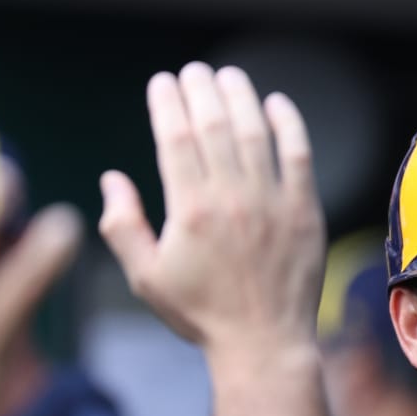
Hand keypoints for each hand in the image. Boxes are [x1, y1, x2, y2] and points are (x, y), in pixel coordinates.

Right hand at [99, 63, 326, 356]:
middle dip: (200, 89)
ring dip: (240, 96)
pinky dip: (288, 124)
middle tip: (193, 72)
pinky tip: (276, 104)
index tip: (161, 83)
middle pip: (214, 124)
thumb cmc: (201, 314)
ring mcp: (272, 203)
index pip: (175, 138)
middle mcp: (232, 199)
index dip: (167, 103)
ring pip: (255, 131)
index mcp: (189, 211)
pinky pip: (299, 155)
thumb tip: (111, 178)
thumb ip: (123, 225)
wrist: (263, 343)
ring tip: (228, 77)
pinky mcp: (305, 211)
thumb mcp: (146, 276)